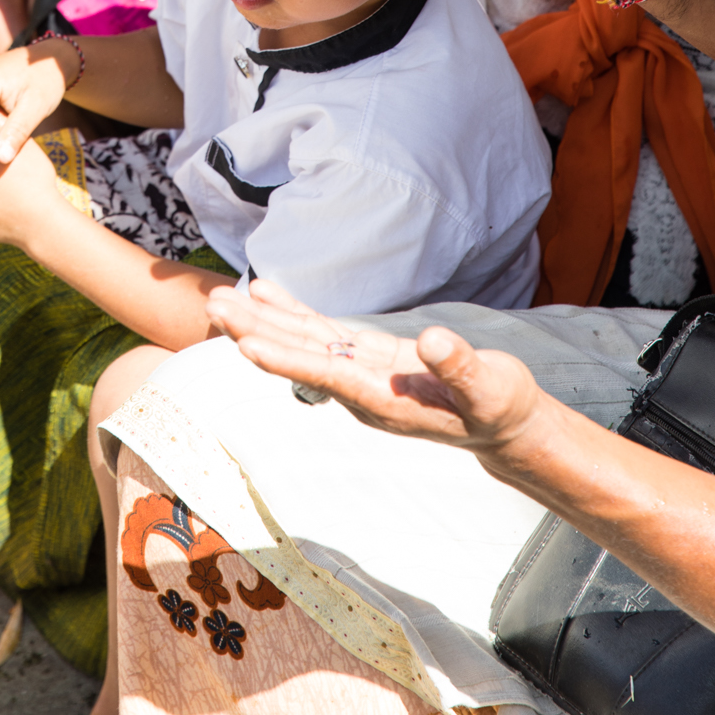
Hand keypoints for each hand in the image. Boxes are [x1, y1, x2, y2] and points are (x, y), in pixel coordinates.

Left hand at [205, 279, 544, 457]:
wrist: (501, 422)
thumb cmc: (499, 407)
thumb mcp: (492, 387)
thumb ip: (460, 367)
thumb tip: (431, 339)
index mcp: (386, 402)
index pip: (327, 377)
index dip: (288, 360)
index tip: (247, 346)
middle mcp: (362, 390)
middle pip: (301, 359)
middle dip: (256, 333)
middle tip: (213, 307)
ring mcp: (360, 373)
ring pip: (302, 343)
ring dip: (262, 320)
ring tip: (220, 298)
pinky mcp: (366, 356)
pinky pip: (320, 332)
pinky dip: (292, 311)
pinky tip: (264, 292)